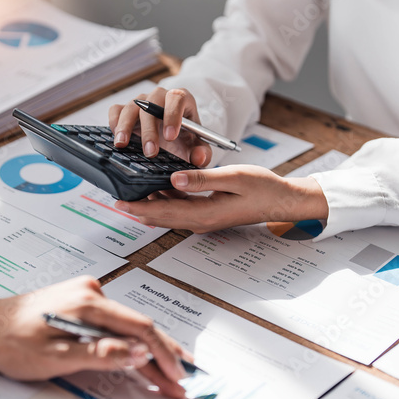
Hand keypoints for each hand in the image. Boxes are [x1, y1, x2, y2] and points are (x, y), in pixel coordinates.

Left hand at [0, 276, 191, 398]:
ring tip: (168, 373)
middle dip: (162, 355)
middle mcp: (91, 292)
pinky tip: (139, 356)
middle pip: (138, 326)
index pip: (140, 328)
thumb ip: (101, 354)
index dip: (163, 355)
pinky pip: (113, 325)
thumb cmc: (10, 342)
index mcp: (88, 302)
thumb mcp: (55, 356)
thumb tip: (139, 353)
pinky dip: (128, 343)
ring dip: (147, 352)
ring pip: (127, 327)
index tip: (177, 376)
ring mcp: (85, 296)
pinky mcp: (78, 305)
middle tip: (182, 380)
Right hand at [109, 86, 212, 164]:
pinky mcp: (125, 109)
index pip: (177, 98)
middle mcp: (159, 96)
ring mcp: (140, 101)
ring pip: (131, 107)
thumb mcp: (197, 146)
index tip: (170, 136)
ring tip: (123, 145)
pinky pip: (116, 110)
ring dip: (126, 126)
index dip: (172, 115)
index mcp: (181, 99)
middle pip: (151, 104)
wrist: (171, 138)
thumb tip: (199, 158)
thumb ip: (202, 153)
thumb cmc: (185, 138)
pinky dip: (114, 122)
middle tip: (150, 152)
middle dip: (149, 130)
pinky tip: (116, 138)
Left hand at [115, 165, 328, 232]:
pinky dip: (164, 201)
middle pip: (160, 216)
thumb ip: (202, 179)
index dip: (139, 206)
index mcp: (205, 213)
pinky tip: (156, 188)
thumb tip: (174, 178)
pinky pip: (180, 209)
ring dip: (149, 205)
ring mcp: (204, 219)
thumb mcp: (233, 177)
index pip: (163, 212)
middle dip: (137, 207)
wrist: (282, 201)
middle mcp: (200, 221)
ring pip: (169, 213)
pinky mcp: (207, 214)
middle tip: (116, 196)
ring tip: (129, 192)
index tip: (119, 201)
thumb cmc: (263, 187)